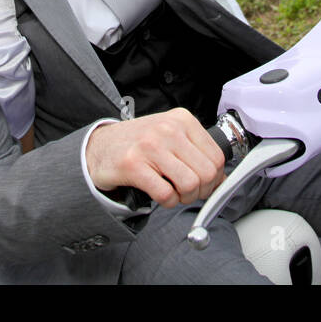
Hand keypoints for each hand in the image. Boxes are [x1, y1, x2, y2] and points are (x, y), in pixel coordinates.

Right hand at [85, 108, 226, 207]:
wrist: (99, 146)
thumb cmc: (138, 143)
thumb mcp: (171, 137)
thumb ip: (196, 153)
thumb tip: (221, 179)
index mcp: (182, 119)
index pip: (216, 156)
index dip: (215, 178)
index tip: (204, 185)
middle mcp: (167, 129)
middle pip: (206, 173)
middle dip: (201, 191)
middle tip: (188, 192)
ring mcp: (150, 146)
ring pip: (190, 184)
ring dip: (184, 198)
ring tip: (173, 193)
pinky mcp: (133, 165)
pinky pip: (166, 194)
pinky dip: (167, 202)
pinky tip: (159, 195)